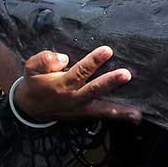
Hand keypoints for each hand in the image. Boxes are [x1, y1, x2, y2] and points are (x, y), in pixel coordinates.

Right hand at [11, 46, 138, 122]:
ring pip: (102, 109)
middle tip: (126, 74)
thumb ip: (44, 60)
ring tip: (136, 112)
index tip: (107, 51)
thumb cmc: (36, 83)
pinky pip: (104, 115)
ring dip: (120, 109)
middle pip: (94, 90)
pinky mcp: (86, 115)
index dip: (93, 61)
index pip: (79, 72)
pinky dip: (119, 116)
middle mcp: (74, 98)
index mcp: (61, 85)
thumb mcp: (31, 68)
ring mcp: (81, 108)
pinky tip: (135, 116)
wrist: (31, 108)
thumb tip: (63, 58)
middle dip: (110, 82)